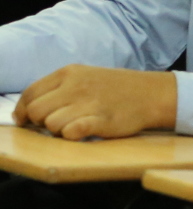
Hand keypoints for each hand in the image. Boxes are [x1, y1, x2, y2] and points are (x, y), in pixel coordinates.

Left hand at [16, 65, 177, 139]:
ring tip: (75, 126)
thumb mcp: (84, 77)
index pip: (30, 93)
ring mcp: (89, 103)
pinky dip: (72, 135)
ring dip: (58, 131)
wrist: (153, 93)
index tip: (25, 121)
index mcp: (69, 73)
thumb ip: (57, 89)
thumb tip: (25, 111)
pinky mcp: (101, 120)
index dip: (22, 110)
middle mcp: (76, 86)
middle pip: (36, 111)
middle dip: (40, 122)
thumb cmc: (115, 88)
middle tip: (56, 124)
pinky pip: (70, 133)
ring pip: (51, 125)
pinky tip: (82, 131)